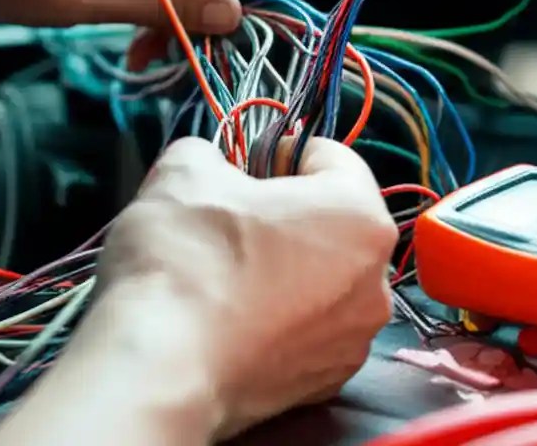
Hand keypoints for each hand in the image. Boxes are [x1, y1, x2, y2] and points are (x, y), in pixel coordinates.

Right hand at [16, 136, 395, 444]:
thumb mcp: (186, 169)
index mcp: (361, 217)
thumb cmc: (186, 257)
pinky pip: (306, 329)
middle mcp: (375, 282)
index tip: (239, 167)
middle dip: (285, 214)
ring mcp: (353, 339)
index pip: (331, 158)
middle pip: (332, 223)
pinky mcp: (325, 383)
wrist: (160, 369)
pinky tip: (230, 318)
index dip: (279, 152)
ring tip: (224, 274)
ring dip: (284, 267)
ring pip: (321, 279)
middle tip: (227, 219)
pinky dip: (277, 318)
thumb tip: (216, 169)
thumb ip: (214, 153)